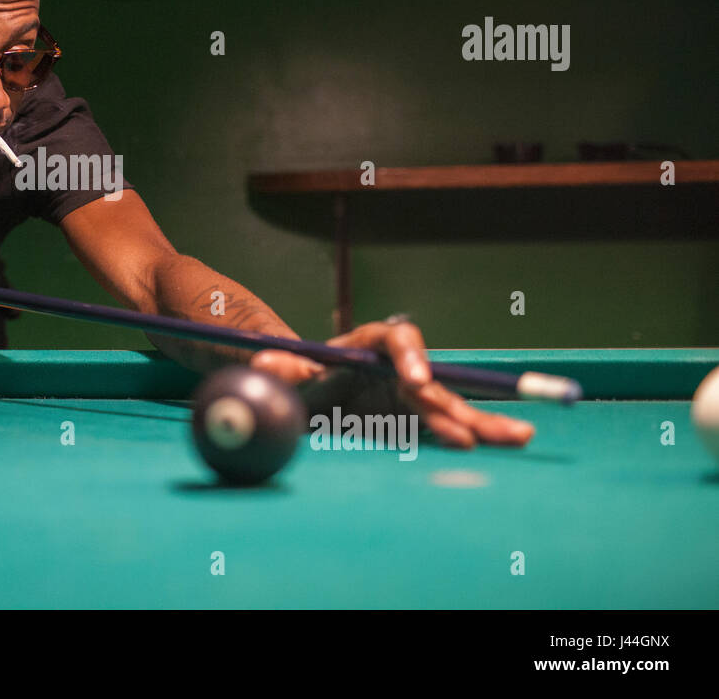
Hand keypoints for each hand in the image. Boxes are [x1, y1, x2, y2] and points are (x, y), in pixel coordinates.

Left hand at [250, 318, 534, 448]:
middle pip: (431, 379)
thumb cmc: (294, 375)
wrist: (301, 391)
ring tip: (518, 435)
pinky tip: (506, 443)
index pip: (392, 339)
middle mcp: (395, 366)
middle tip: (471, 428)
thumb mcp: (283, 372)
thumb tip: (265, 363)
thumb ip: (278, 369)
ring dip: (480, 421)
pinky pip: (446, 429)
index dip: (409, 357)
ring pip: (448, 405)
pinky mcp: (414, 419)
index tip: (416, 382)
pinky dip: (474, 435)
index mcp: (365, 344)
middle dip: (455, 403)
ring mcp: (409, 394)